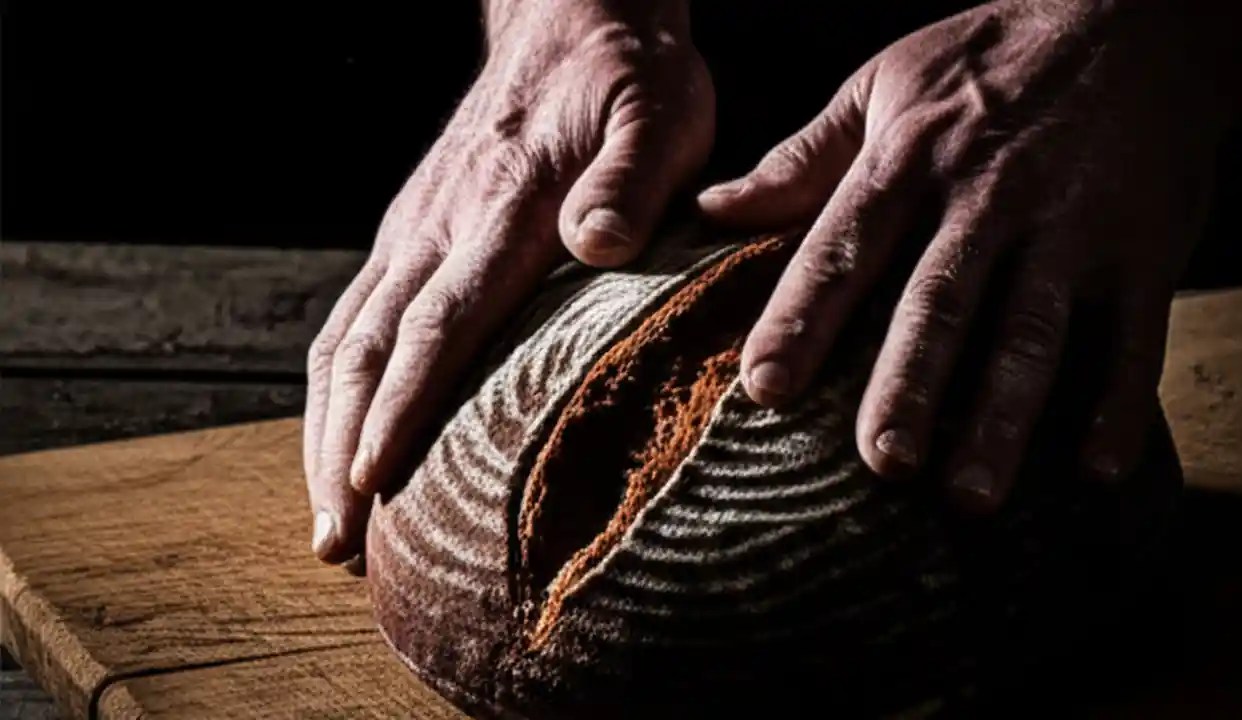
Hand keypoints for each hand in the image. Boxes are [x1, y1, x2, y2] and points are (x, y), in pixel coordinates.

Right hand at [306, 0, 711, 562]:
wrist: (571, 16)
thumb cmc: (627, 79)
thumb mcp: (659, 115)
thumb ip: (632, 180)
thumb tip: (599, 243)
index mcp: (502, 207)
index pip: (439, 322)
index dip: (403, 407)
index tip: (371, 482)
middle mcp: (439, 223)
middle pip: (371, 346)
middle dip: (342, 445)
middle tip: (334, 538)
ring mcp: (415, 226)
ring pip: (347, 337)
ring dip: (325, 428)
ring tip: (326, 515)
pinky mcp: (410, 229)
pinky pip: (355, 315)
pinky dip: (339, 387)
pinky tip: (340, 436)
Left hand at [699, 0, 1232, 511]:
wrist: (1136, 17)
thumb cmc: (989, 58)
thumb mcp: (885, 83)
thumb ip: (802, 158)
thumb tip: (714, 209)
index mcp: (910, 161)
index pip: (843, 249)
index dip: (802, 318)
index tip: (765, 387)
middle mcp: (987, 200)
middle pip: (940, 303)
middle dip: (908, 384)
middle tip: (880, 462)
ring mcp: (1069, 227)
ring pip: (1031, 331)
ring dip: (1002, 416)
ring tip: (971, 494)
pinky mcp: (1142, 248)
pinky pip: (1132, 335)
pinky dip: (1120, 403)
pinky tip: (1097, 469)